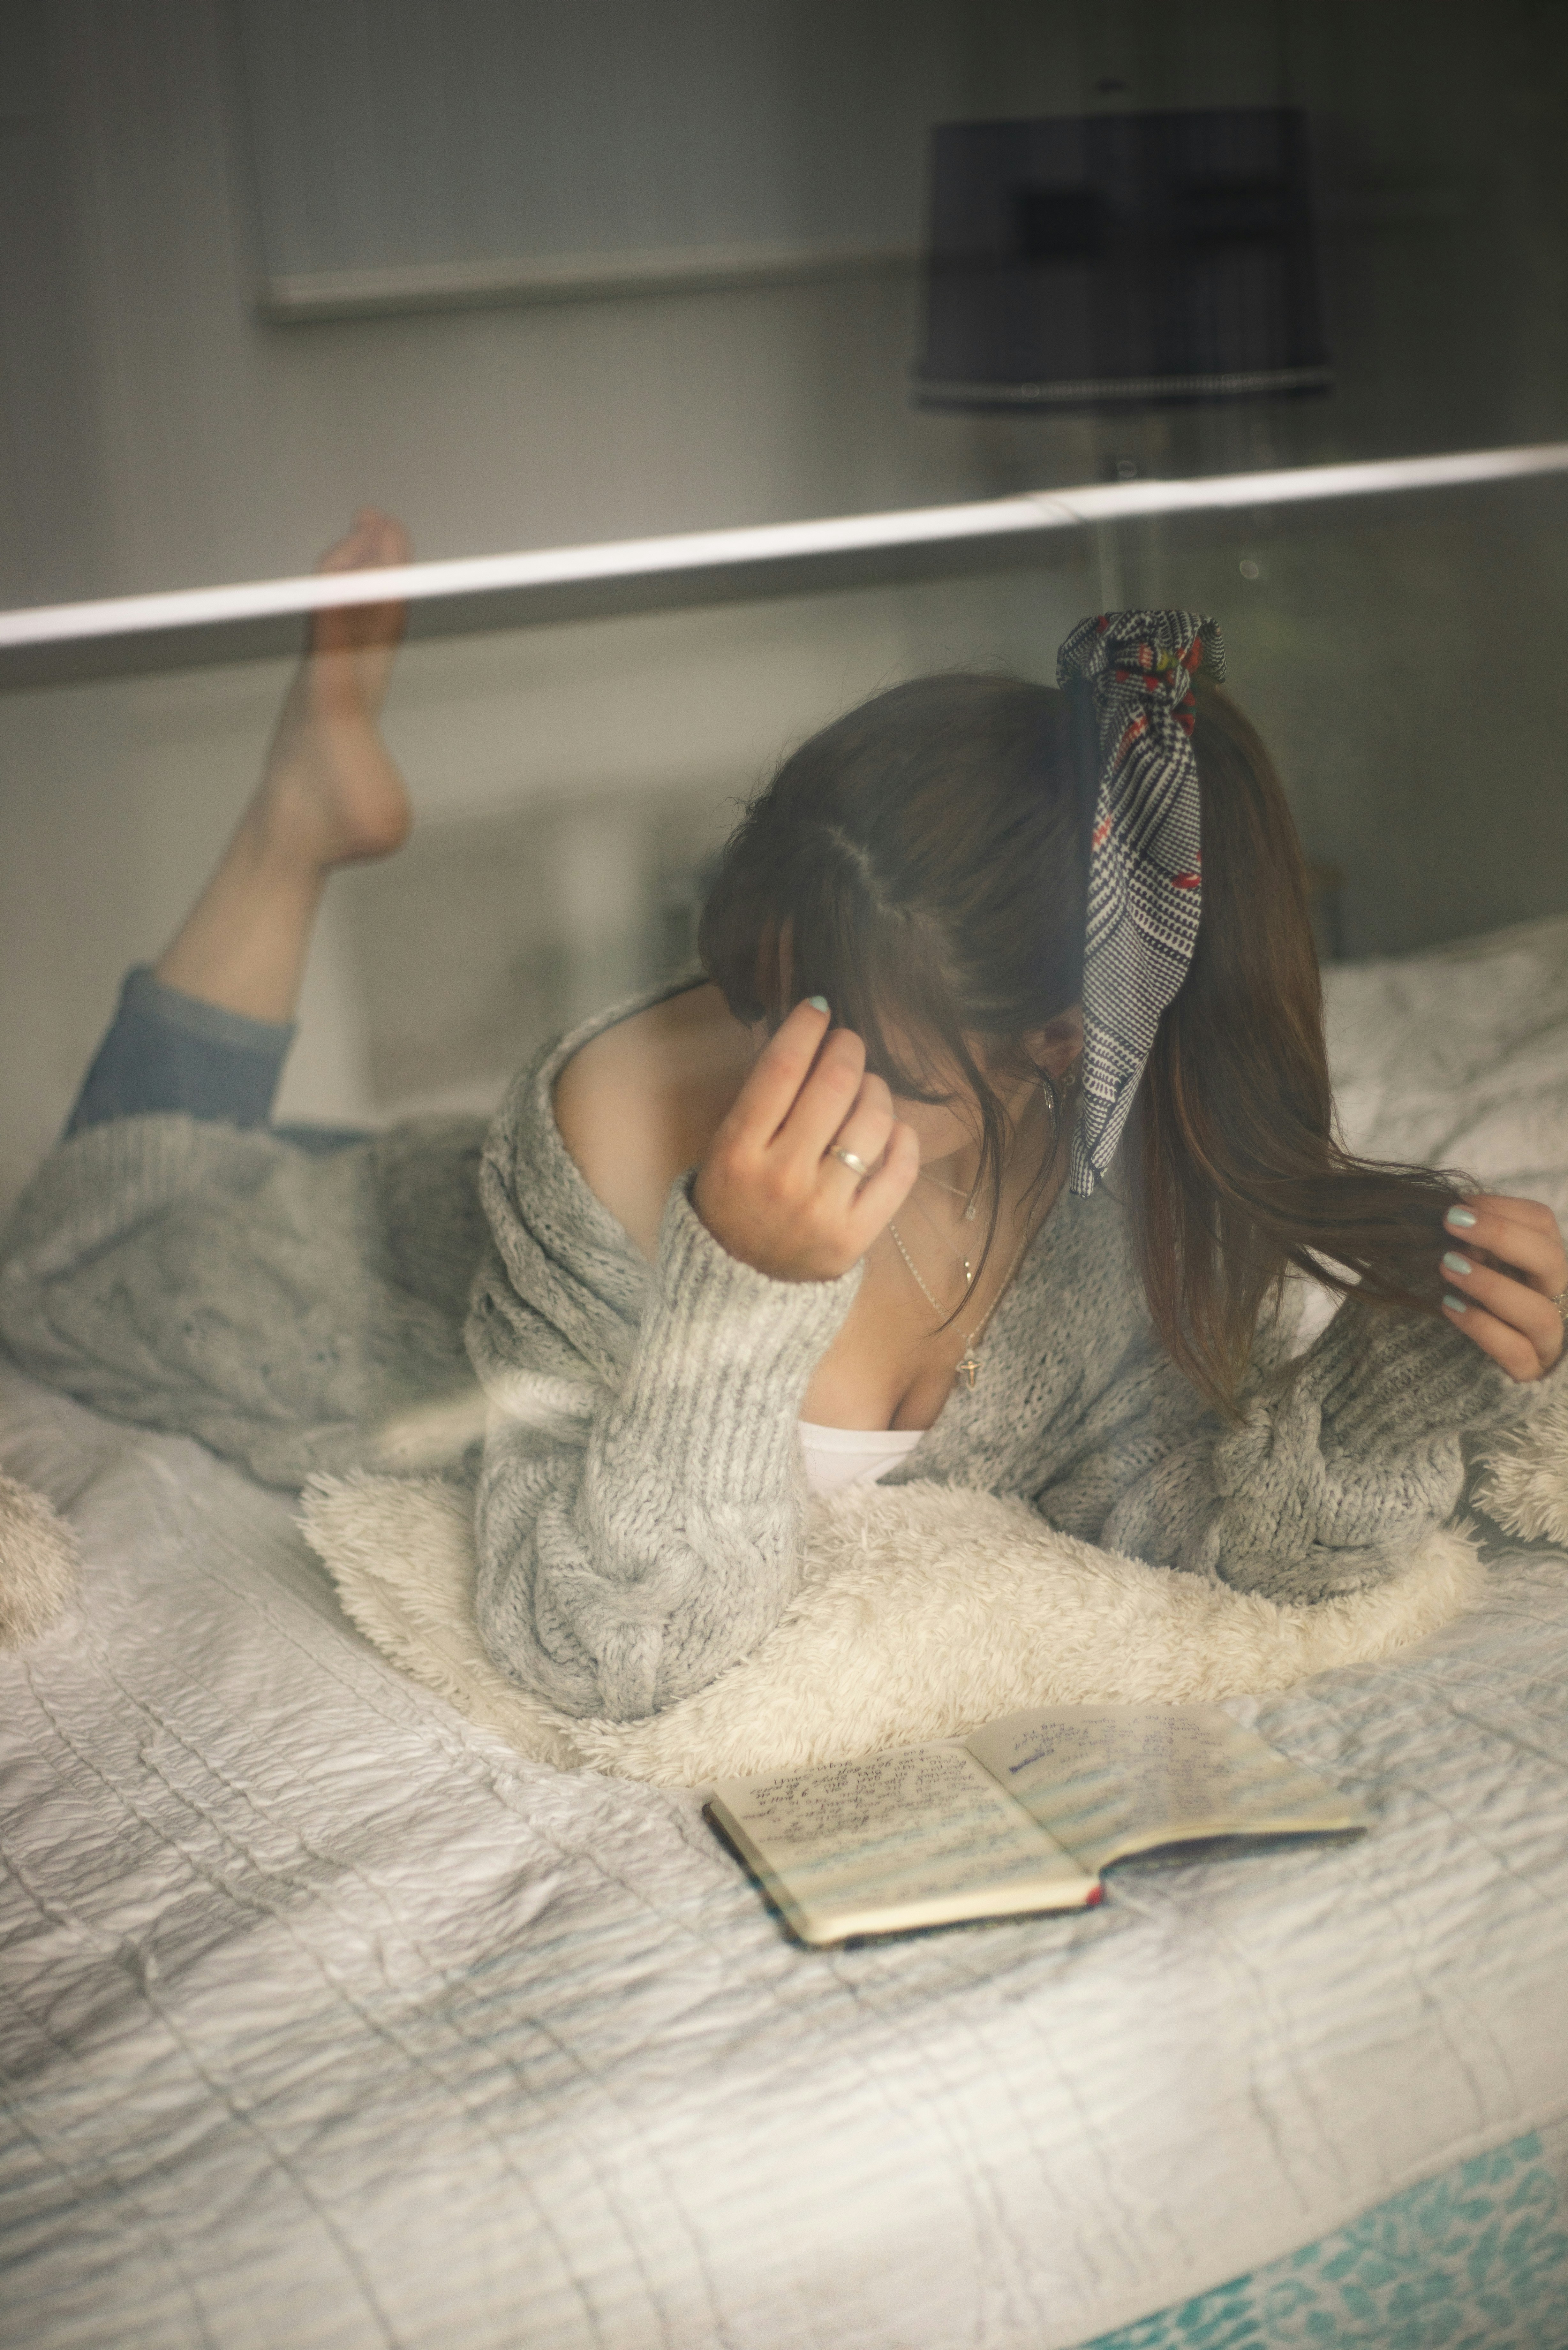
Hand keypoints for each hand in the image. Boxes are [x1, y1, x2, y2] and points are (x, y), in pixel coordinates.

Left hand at [258, 509, 414, 871]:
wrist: (286, 830)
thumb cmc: (332, 828)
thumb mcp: (372, 831)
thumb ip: (383, 813)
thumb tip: (385, 815)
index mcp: (336, 705)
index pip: (351, 632)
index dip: (370, 589)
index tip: (385, 549)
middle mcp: (323, 682)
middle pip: (345, 609)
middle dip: (367, 562)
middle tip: (379, 518)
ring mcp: (321, 680)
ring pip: (341, 610)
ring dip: (358, 566)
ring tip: (372, 525)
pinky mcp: (325, 685)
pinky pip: (343, 625)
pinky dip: (356, 593)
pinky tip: (363, 575)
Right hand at [693, 1000, 919, 1280]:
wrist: (739, 1281)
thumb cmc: (736, 1200)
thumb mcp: (727, 1149)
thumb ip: (762, 1101)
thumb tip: (811, 1038)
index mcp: (738, 1152)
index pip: (780, 1070)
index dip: (805, 1028)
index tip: (820, 1008)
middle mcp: (781, 1178)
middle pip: (832, 1088)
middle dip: (848, 1050)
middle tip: (849, 1043)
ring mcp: (822, 1208)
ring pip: (872, 1123)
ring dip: (877, 1090)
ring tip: (868, 1089)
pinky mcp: (855, 1235)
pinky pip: (898, 1171)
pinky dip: (903, 1139)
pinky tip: (894, 1129)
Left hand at [1440, 1194, 1567, 1379]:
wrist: (1466, 1371)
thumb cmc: (1470, 1303)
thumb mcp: (1474, 1266)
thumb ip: (1472, 1245)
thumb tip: (1452, 1219)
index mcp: (1545, 1264)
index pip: (1542, 1223)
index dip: (1501, 1208)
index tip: (1457, 1205)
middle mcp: (1556, 1298)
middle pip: (1552, 1260)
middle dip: (1501, 1236)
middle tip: (1451, 1222)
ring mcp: (1548, 1340)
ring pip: (1539, 1313)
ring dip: (1491, 1285)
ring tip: (1446, 1266)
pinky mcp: (1530, 1374)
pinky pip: (1516, 1353)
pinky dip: (1482, 1327)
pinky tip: (1450, 1307)